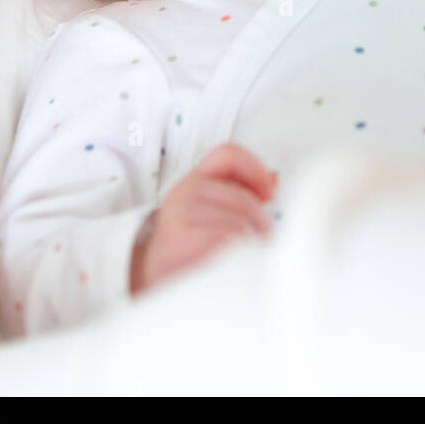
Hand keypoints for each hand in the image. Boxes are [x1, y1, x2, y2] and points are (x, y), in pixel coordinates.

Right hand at [130, 143, 277, 292]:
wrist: (152, 270)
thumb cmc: (187, 238)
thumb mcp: (210, 206)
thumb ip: (239, 190)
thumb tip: (272, 181)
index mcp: (197, 177)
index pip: (228, 153)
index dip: (254, 167)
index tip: (269, 189)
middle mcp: (186, 189)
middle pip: (240, 196)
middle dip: (259, 216)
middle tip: (266, 231)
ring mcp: (181, 212)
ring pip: (236, 220)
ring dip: (252, 237)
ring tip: (252, 248)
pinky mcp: (180, 237)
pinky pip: (225, 239)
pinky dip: (237, 250)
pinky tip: (235, 257)